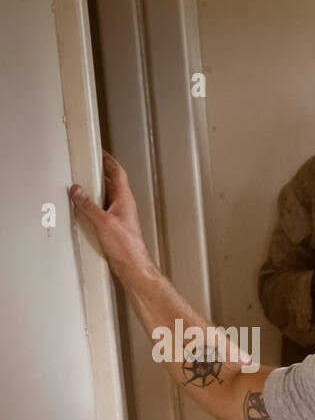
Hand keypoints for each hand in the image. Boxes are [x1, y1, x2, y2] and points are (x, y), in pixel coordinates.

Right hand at [69, 151, 153, 276]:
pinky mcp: (113, 228)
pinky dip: (91, 206)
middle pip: (110, 184)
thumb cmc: (127, 248)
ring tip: (78, 183)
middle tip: (85, 164)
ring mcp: (118, 218)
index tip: (99, 151)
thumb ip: (89, 205)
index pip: (117, 173)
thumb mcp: (104, 222)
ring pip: (105, 198)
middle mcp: (123, 207)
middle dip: (98, 173)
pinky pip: (100, 211)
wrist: (133, 268)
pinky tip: (80, 208)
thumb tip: (77, 190)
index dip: (109, 160)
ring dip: (93, 190)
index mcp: (125, 200)